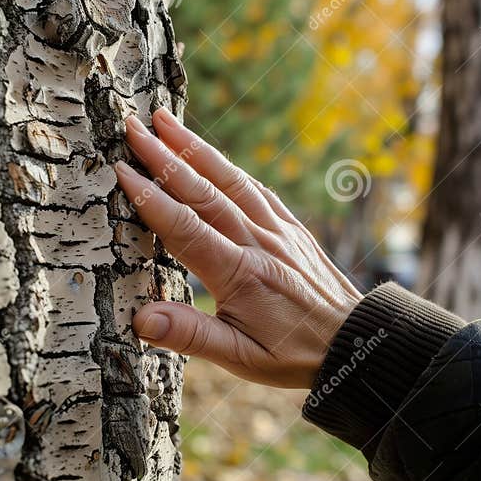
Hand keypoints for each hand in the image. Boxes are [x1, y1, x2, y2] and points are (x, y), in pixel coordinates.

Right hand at [114, 108, 362, 388]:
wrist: (358, 342)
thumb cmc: (295, 356)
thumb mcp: (242, 358)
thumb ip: (191, 336)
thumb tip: (142, 319)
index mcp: (239, 274)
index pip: (184, 226)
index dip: (150, 197)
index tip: (122, 168)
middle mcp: (258, 243)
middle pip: (202, 192)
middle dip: (164, 157)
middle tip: (133, 127)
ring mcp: (277, 230)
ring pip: (231, 180)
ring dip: (196, 148)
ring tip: (167, 121)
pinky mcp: (292, 229)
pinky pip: (257, 189)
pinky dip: (230, 168)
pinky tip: (213, 156)